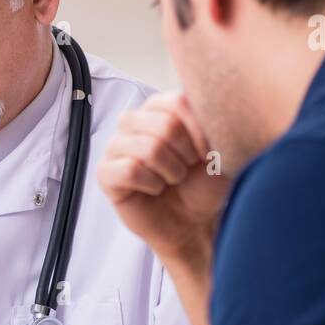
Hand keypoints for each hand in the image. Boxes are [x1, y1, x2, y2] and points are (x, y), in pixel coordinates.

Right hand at [97, 90, 229, 262]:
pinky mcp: (105, 172)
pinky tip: (154, 189)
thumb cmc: (202, 183)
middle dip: (186, 156)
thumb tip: (207, 105)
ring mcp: (116, 145)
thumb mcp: (219, 148)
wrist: (192, 221)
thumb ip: (210, 121)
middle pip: (165, 126)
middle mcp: (134, 120)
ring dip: (171, 172)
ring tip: (171, 180)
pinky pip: (130, 171)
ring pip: (148, 149)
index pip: (179, 102)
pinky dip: (152, 185)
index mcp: (160, 107)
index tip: (208, 153)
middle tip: (186, 169)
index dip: (200, 133)